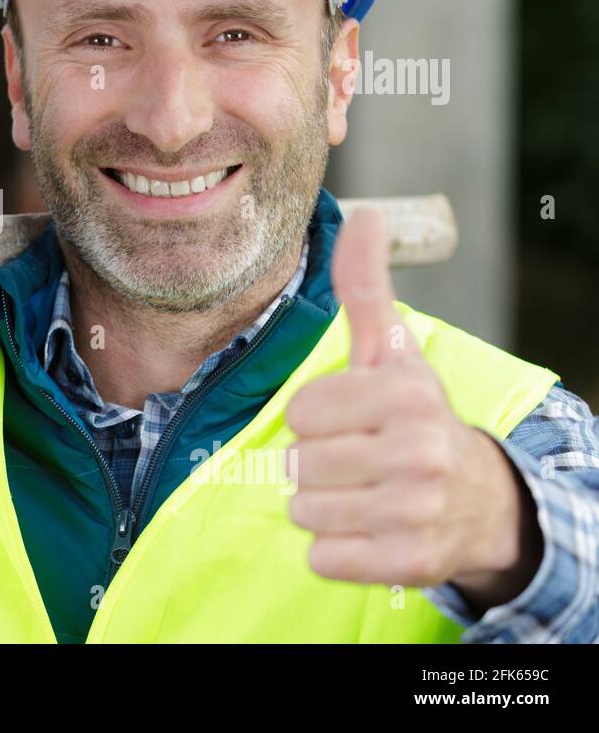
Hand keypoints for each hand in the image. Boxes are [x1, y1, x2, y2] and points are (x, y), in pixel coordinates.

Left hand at [284, 207, 541, 606]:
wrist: (478, 500)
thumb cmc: (412, 417)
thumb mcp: (391, 352)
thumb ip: (365, 288)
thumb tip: (366, 215)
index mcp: (408, 393)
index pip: (301, 410)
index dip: (313, 417)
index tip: (349, 418)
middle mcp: (420, 450)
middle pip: (299, 464)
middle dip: (314, 465)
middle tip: (355, 461)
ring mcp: (418, 510)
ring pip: (305, 512)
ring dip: (321, 507)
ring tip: (361, 494)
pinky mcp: (411, 562)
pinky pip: (324, 559)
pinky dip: (334, 550)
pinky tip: (368, 531)